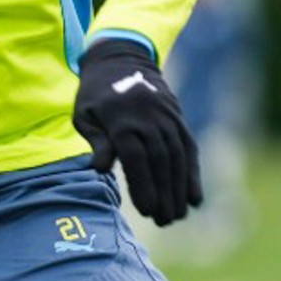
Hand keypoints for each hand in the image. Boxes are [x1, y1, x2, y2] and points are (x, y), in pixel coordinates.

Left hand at [72, 40, 203, 224]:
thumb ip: (97, 141)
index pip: (135, 156)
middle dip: (164, 193)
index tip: (146, 210)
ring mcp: (166, 117)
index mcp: (121, 118)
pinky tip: (195, 198)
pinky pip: (189, 147)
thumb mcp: (85, 114)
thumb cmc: (95, 95)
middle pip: (160, 160)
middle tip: (164, 221)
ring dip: (180, 188)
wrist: (121, 60)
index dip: (142, 184)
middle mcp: (148, 117)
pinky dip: (193, 173)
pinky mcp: (178, 118)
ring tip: (177, 216)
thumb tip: (100, 169)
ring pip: (177, 156)